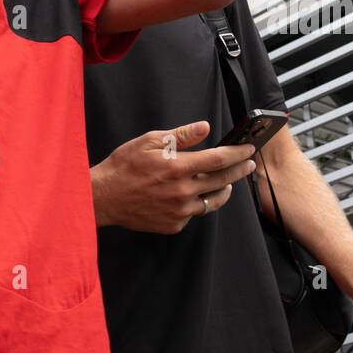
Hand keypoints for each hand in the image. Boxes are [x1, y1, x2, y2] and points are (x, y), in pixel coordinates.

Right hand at [90, 120, 255, 233]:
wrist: (103, 197)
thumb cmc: (124, 166)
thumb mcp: (150, 141)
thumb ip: (181, 136)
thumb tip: (205, 128)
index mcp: (178, 168)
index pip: (218, 159)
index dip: (237, 154)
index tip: (249, 150)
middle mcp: (182, 192)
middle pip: (222, 180)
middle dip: (239, 171)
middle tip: (248, 164)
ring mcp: (179, 211)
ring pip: (213, 201)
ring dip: (223, 189)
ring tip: (226, 181)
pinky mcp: (174, 225)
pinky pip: (194, 213)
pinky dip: (197, 203)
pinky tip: (192, 194)